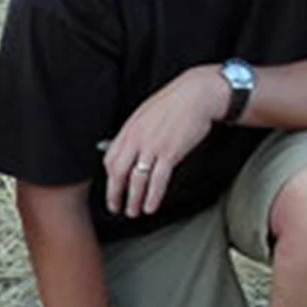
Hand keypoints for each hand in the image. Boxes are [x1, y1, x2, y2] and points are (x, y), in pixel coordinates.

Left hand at [103, 66, 226, 217]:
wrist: (197, 94)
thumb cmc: (174, 102)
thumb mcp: (146, 114)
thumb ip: (135, 132)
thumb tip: (129, 148)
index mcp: (129, 129)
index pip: (110, 159)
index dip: (109, 179)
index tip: (112, 190)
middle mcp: (136, 139)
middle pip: (118, 173)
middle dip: (114, 195)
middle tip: (116, 208)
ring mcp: (152, 146)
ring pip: (136, 180)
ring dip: (133, 200)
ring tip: (133, 212)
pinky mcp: (170, 153)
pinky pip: (157, 180)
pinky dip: (152, 196)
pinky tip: (150, 206)